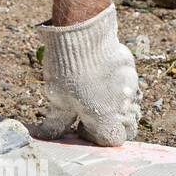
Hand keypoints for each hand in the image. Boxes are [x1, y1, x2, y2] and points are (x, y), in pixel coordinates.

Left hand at [36, 5, 139, 145]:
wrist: (81, 35)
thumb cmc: (66, 73)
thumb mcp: (57, 101)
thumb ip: (55, 123)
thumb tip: (42, 137)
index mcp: (105, 119)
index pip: (113, 140)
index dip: (97, 137)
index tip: (82, 126)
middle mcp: (123, 107)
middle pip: (129, 128)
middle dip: (115, 127)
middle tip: (94, 116)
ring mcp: (131, 88)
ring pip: (133, 109)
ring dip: (122, 111)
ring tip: (101, 101)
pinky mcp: (132, 71)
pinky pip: (133, 89)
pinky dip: (124, 93)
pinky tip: (107, 84)